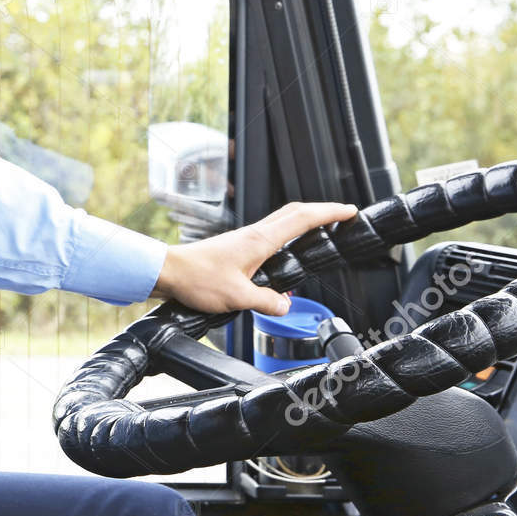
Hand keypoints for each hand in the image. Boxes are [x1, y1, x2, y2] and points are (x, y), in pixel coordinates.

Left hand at [152, 201, 358, 315]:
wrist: (168, 272)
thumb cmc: (197, 279)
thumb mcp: (238, 297)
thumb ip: (266, 302)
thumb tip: (285, 305)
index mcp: (260, 241)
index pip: (302, 218)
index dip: (329, 213)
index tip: (349, 210)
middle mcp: (254, 234)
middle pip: (294, 213)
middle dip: (321, 211)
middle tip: (342, 215)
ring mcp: (244, 239)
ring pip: (281, 221)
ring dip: (304, 220)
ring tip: (322, 228)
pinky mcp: (236, 247)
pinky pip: (270, 234)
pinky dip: (287, 233)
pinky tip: (287, 249)